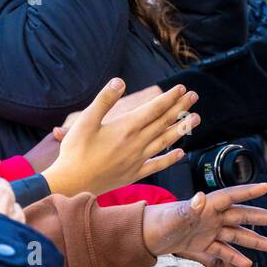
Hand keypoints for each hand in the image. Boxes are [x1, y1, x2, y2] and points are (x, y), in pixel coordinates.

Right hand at [43, 78, 198, 196]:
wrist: (70, 184)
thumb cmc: (74, 152)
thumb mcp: (85, 121)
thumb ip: (104, 100)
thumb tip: (120, 81)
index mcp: (125, 128)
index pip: (154, 109)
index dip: (169, 98)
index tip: (182, 88)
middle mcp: (136, 144)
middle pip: (163, 122)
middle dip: (179, 108)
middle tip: (194, 97)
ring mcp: (137, 160)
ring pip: (164, 142)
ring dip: (181, 129)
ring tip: (196, 119)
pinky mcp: (133, 174)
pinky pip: (157, 165)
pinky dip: (169, 159)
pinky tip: (180, 153)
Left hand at [145, 182, 266, 266]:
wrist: (142, 237)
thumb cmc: (157, 222)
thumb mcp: (174, 217)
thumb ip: (189, 209)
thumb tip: (202, 198)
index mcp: (207, 206)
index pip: (232, 196)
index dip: (249, 191)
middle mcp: (211, 216)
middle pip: (242, 216)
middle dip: (264, 218)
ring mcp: (208, 231)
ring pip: (237, 236)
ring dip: (255, 241)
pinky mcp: (202, 245)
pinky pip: (222, 252)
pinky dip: (233, 259)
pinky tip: (245, 266)